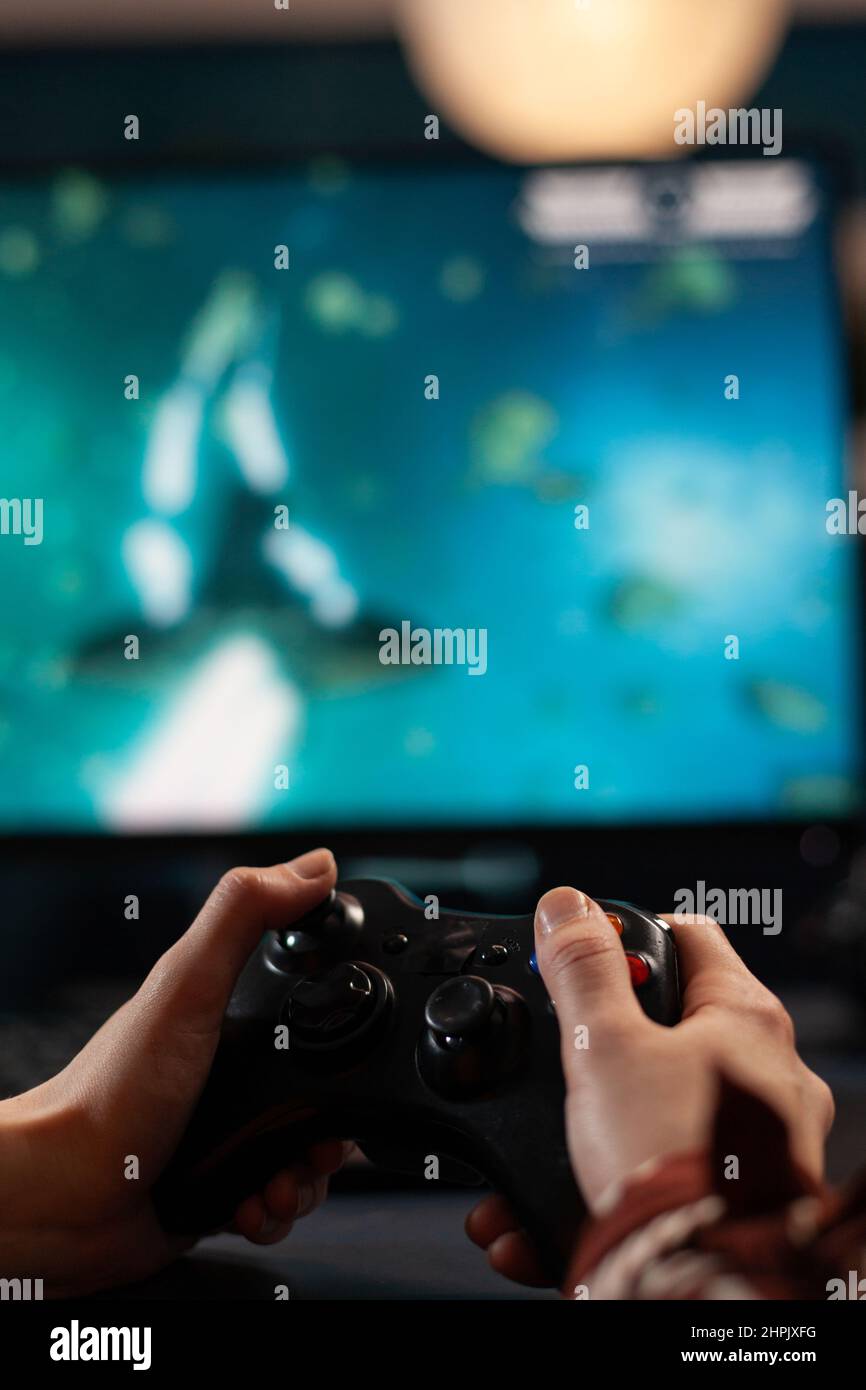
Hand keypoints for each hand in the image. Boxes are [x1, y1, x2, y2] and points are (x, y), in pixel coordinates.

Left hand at [0, 847, 346, 1295]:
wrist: (65, 1199)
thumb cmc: (113, 1092)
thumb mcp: (188, 986)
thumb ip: (244, 914)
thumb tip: (314, 864)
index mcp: (228, 1012)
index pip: (317, 1012)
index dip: (346, 1034)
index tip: (351, 1062)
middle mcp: (233, 1070)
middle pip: (325, 1093)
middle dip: (332, 1129)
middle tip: (314, 1143)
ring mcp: (228, 1128)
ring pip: (310, 1153)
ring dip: (307, 1177)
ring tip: (278, 1183)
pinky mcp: (223, 1184)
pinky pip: (280, 1201)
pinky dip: (276, 1210)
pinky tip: (251, 1205)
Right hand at [467, 886, 834, 1289]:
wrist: (698, 1282)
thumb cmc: (673, 1160)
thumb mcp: (605, 1045)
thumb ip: (584, 969)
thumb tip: (568, 905)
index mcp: (745, 1019)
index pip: (688, 936)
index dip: (629, 933)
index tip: (585, 950)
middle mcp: (767, 1075)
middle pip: (671, 1026)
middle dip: (600, 1046)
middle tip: (558, 1060)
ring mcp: (759, 1140)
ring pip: (659, 1108)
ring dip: (591, 1123)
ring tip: (540, 1149)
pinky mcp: (737, 1198)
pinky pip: (662, 1170)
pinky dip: (606, 1179)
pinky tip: (543, 1207)